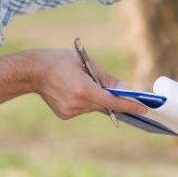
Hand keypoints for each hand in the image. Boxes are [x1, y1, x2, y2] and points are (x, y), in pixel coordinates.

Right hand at [31, 49, 148, 119]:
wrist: (33, 72)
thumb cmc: (61, 61)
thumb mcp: (87, 63)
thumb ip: (108, 79)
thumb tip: (126, 89)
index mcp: (83, 89)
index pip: (112, 101)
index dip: (129, 105)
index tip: (143, 109)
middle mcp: (77, 103)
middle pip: (104, 104)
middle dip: (110, 97)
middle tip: (107, 85)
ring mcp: (70, 112)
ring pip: (93, 107)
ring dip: (95, 97)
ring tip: (80, 83)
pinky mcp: (65, 115)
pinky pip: (83, 109)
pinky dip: (84, 101)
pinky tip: (72, 90)